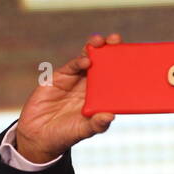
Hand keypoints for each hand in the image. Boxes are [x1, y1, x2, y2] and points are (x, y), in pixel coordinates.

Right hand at [15, 32, 121, 162]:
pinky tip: (86, 61)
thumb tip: (110, 116)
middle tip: (116, 39)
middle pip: (104, 63)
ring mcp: (76, 80)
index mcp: (102, 97)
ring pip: (88, 59)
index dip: (124, 66)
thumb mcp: (84, 131)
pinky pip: (72, 66)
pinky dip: (79, 61)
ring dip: (95, 48)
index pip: (116, 78)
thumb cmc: (66, 134)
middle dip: (110, 49)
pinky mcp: (60, 77)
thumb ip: (97, 124)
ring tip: (101, 42)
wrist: (39, 134)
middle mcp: (91, 86)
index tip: (133, 56)